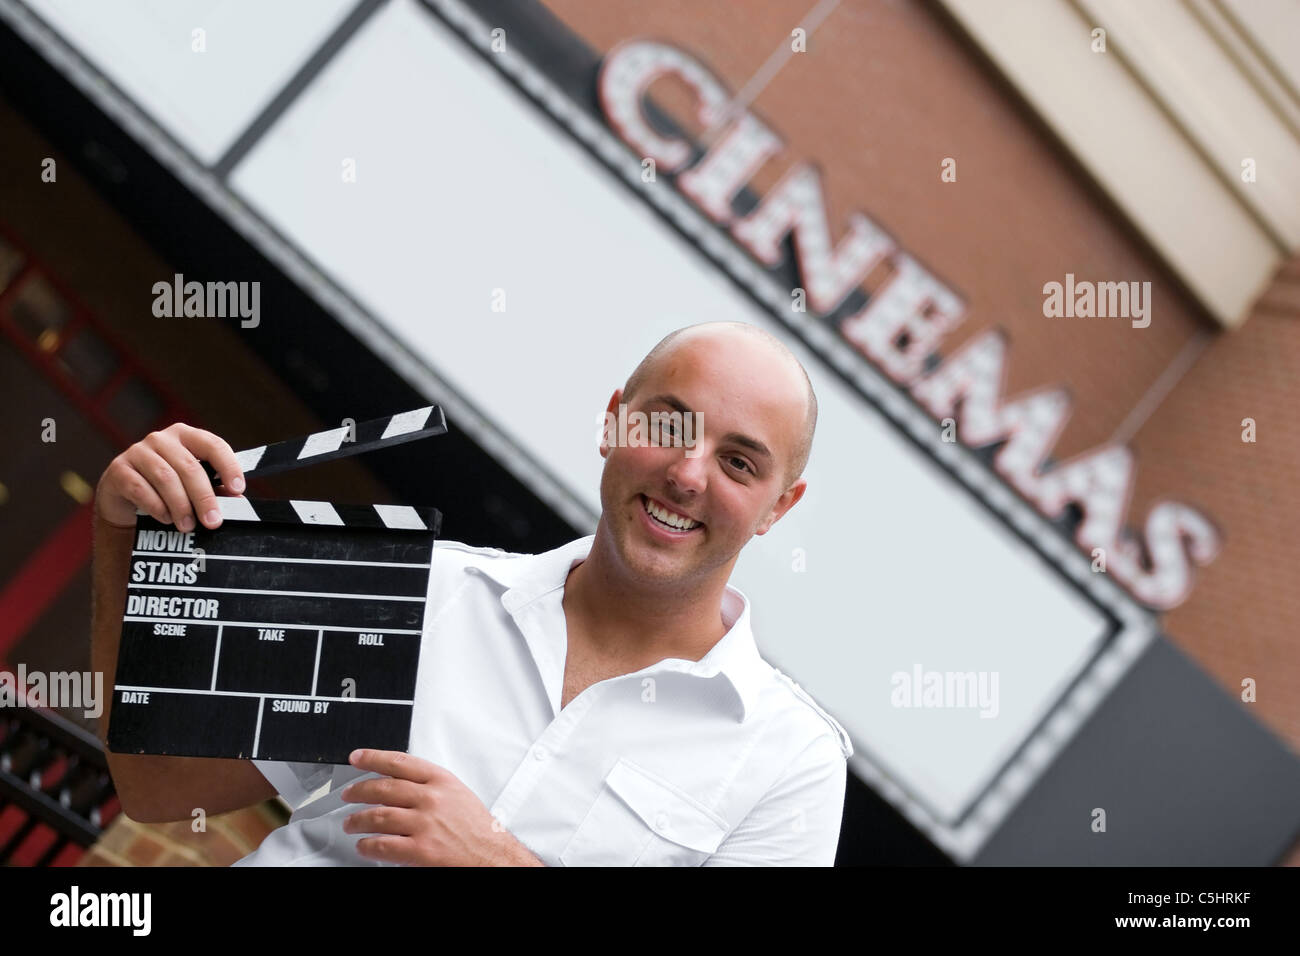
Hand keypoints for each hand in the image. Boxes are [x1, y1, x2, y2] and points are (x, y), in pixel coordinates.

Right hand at [95, 423, 244, 529]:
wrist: (125, 496)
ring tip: (188, 526)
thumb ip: (214, 488)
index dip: (228, 466)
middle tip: (212, 521)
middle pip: (190, 467)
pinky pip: (140, 488)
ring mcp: (138, 452)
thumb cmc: (166, 488)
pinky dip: (156, 506)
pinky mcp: (119, 469)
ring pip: (166, 478)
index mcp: (186, 436)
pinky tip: (165, 518)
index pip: (213, 445)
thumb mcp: (192, 485)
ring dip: (180, 505)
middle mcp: (162, 439)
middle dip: (204, 497)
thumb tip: (237, 500)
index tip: (238, 489)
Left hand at [340, 749, 544, 865]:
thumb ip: (430, 785)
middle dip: (359, 790)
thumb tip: (399, 784)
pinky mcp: (421, 850)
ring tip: (350, 823)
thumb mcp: (457, 794)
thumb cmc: (477, 828)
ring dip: (357, 820)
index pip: (400, 762)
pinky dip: (367, 846)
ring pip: (378, 816)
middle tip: (347, 794)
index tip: (358, 757)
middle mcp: (431, 799)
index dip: (374, 757)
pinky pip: (383, 845)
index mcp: (441, 781)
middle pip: (383, 787)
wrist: (492, 855)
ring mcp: (425, 824)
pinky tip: (364, 846)